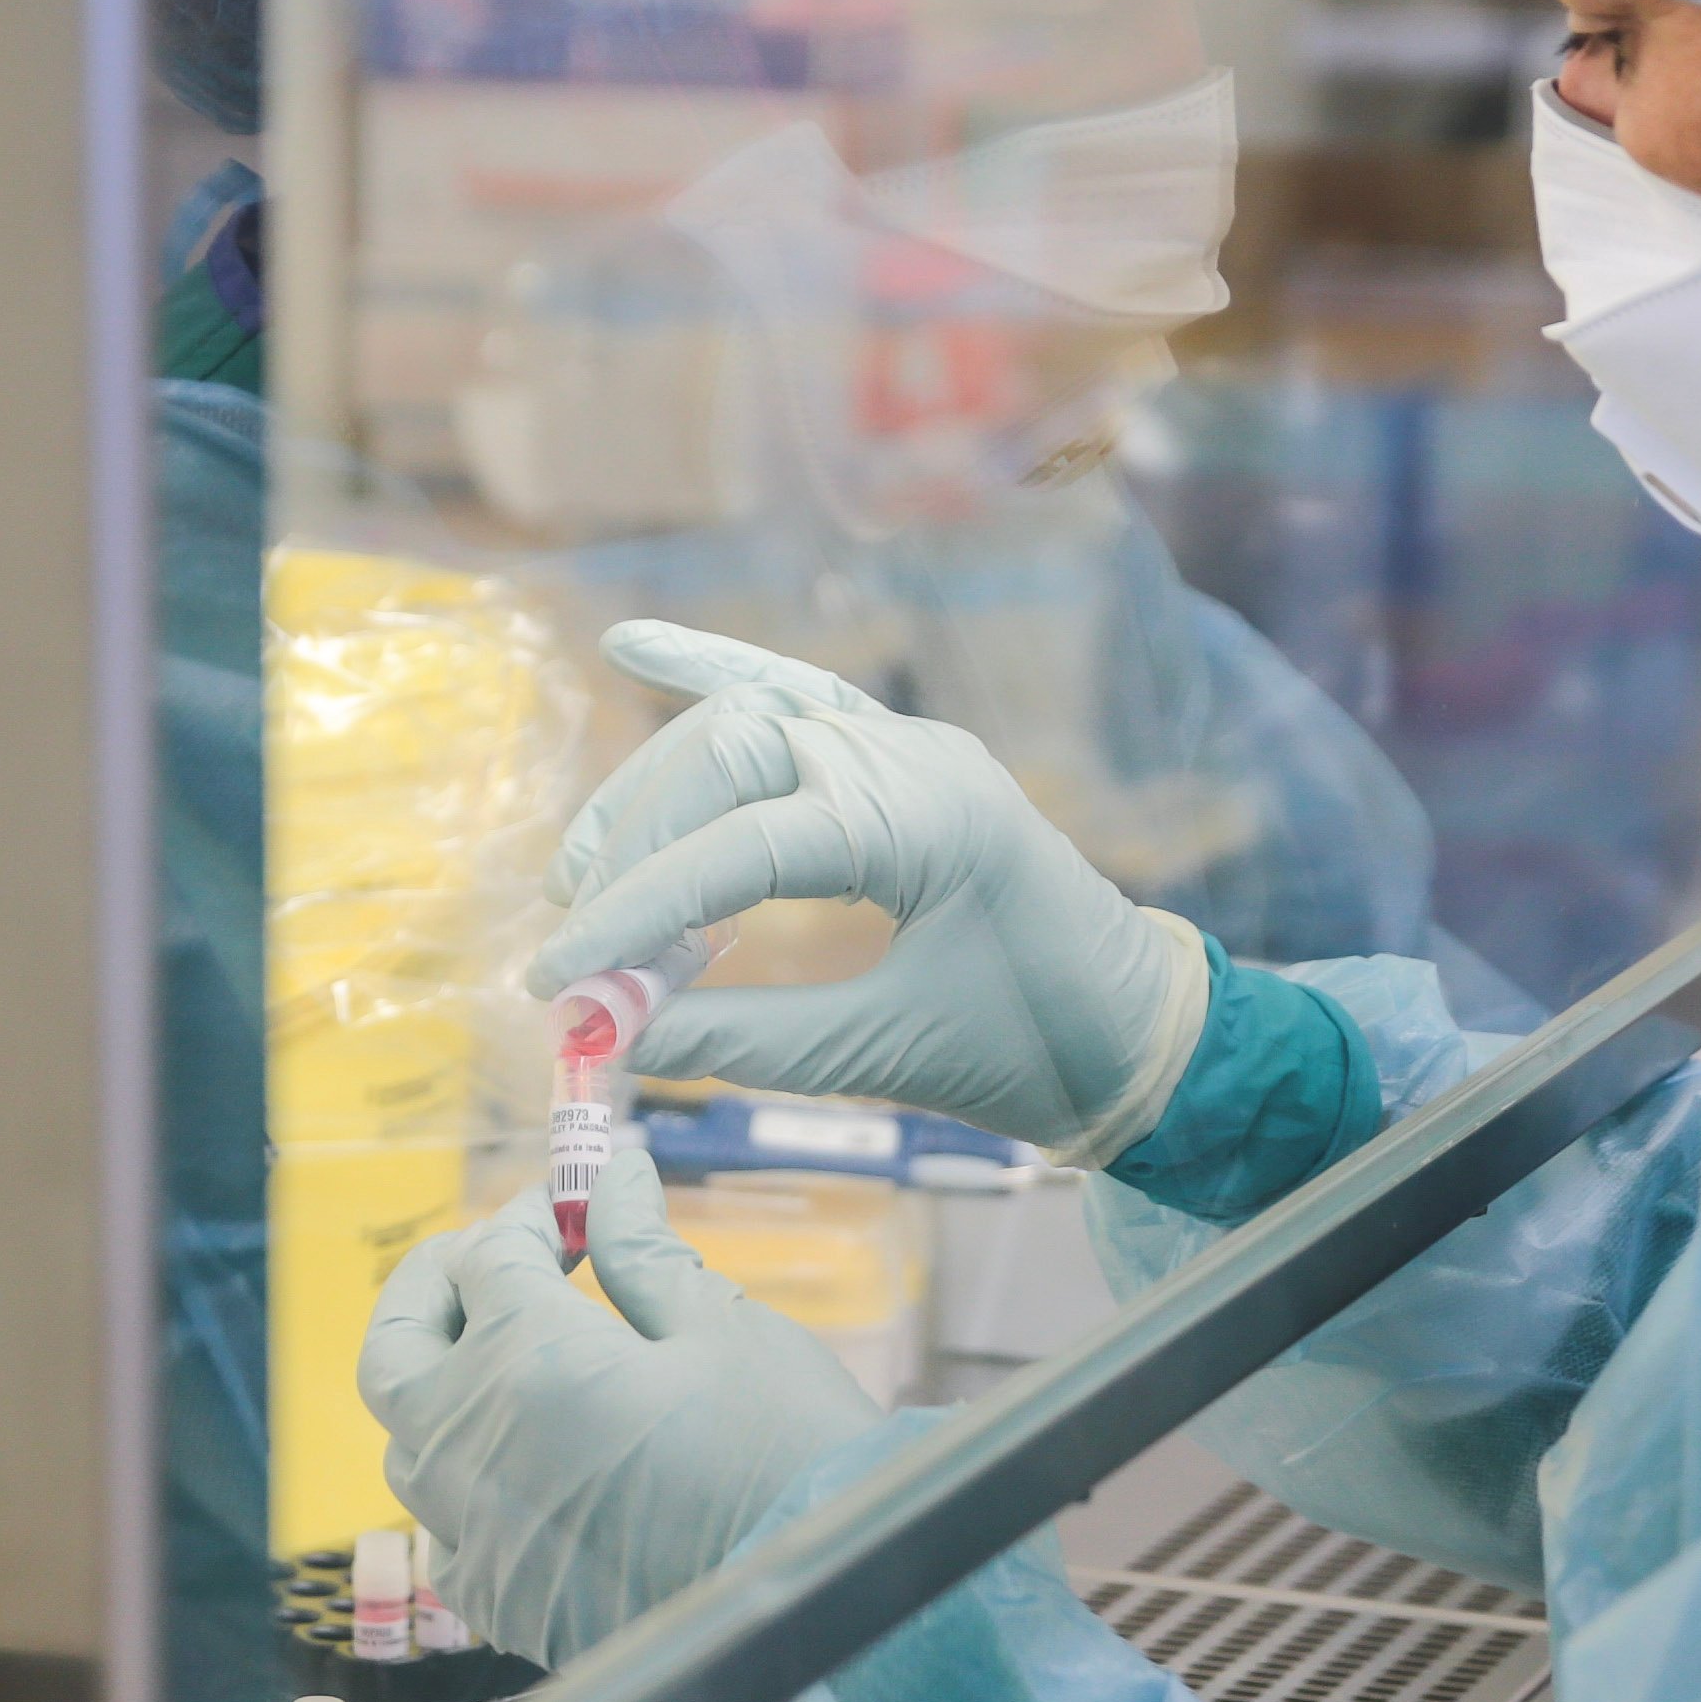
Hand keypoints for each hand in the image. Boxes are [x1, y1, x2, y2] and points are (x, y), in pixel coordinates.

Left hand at [357, 1156, 887, 1667]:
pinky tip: (523, 1470)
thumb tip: (612, 1178)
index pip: (487, 1258)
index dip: (528, 1217)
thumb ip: (645, 1251)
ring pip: (408, 1443)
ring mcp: (475, 1532)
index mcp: (525, 1357)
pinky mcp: (502, 1601)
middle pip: (396, 1346)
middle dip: (433, 1286)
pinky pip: (445, 1533)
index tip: (573, 1209)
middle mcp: (471, 1444)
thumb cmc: (785, 1451)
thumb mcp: (721, 1329)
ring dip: (442, 1386)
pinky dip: (465, 1487)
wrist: (815, 1606)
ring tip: (508, 1361)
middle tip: (489, 1261)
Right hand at [536, 621, 1211, 1160]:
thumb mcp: (888, 1053)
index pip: (737, 845)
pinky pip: (794, 697)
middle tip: (581, 950)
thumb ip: (747, 1039)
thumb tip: (610, 1037)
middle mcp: (908, 757)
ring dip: (656, 798)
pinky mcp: (898, 763)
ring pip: (743, 729)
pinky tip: (636, 648)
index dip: (634, 910)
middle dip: (636, 846)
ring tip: (591, 886)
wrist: (1144, 1033)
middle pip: (724, 758)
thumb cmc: (1038, 1047)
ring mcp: (904, 747)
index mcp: (923, 819)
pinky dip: (714, 671)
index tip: (556, 978)